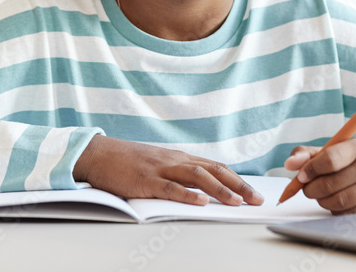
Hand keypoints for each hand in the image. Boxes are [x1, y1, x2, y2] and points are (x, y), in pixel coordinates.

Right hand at [73, 135, 264, 206]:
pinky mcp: (146, 179)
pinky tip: (201, 201)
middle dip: (238, 185)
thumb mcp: (158, 165)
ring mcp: (161, 168)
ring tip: (237, 201)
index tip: (254, 191)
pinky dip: (187, 194)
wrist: (98, 154)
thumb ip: (178, 174)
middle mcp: (175, 160)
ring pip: (197, 177)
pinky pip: (169, 187)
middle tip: (257, 199)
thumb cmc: (127, 162)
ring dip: (220, 189)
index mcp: (179, 158)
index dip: (236, 178)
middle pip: (213, 170)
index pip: (215, 166)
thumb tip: (200, 189)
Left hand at [284, 140, 355, 213]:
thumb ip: (306, 155)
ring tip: (322, 195)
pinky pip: (347, 214)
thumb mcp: (330, 152)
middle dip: (312, 190)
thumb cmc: (349, 164)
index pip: (330, 160)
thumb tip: (289, 164)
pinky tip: (337, 202)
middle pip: (330, 184)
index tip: (301, 177)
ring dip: (322, 201)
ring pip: (338, 202)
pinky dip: (335, 210)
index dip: (310, 170)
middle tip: (308, 189)